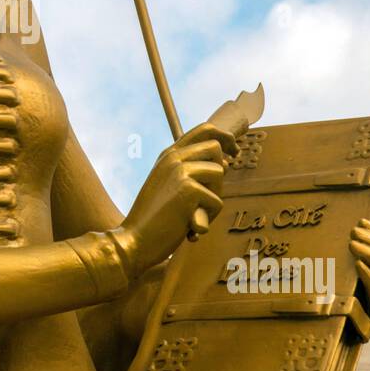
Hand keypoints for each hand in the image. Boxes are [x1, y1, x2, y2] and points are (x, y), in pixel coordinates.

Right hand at [121, 122, 238, 272]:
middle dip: (218, 175)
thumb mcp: (170, 188)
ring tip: (193, 215)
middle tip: (207, 200)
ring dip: (212, 199)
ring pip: (219, 173)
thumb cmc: (155, 219)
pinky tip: (189, 226)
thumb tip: (226, 162)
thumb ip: (193, 172)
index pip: (204, 130)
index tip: (234, 151)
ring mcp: (180, 170)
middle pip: (215, 148)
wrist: (135, 240)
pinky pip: (217, 201)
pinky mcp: (188, 189)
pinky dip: (207, 218)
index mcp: (168, 155)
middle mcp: (173, 158)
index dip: (225, 137)